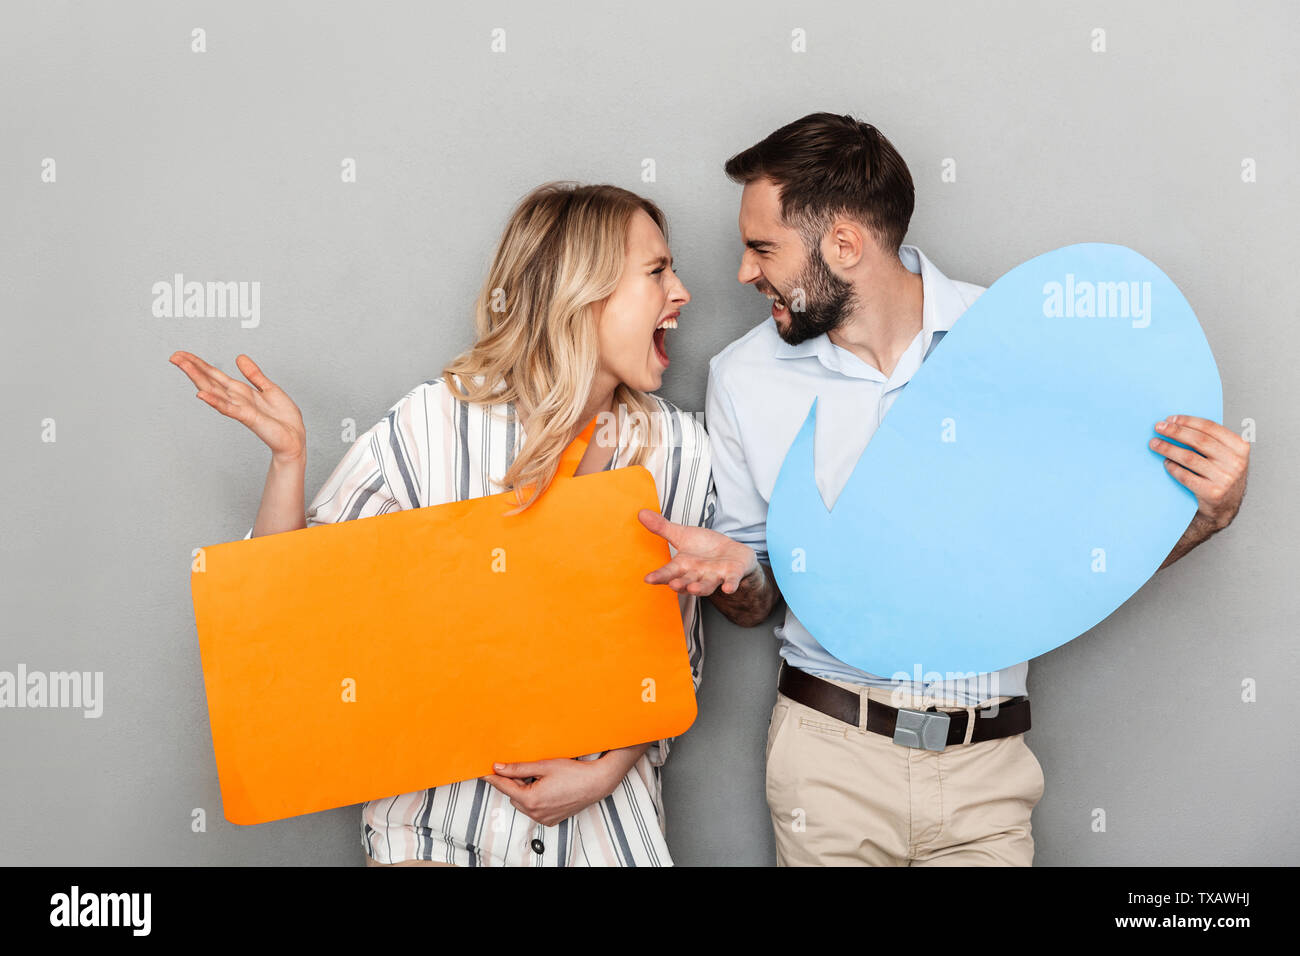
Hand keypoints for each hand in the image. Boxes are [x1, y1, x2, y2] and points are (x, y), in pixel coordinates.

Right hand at [170, 351, 305, 463]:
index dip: (199, 364)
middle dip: (192, 368)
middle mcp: (236, 399)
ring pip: (214, 391)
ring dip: (198, 378)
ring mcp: (240, 408)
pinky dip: (215, 401)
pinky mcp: (249, 417)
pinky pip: (229, 408)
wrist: (294, 438)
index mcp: (241, 392)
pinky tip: (202, 395)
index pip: (215, 375)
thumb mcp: (269, 388)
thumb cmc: (282, 418)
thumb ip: (254, 374)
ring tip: (183, 366)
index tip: (182, 354)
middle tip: (174, 356)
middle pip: (209, 380)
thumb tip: (239, 357)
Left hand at [482, 758, 617, 827]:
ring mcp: (544, 818)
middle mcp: (536, 813)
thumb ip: (518, 768)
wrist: (596, 783)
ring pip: (524, 804)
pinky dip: (535, 800)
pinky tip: (547, 788)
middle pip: (514, 795)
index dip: (493, 778)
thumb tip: (499, 768)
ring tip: (540, 778)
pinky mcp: (551, 820)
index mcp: (531, 799)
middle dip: (515, 783)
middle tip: (525, 769)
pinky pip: (535, 810)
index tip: (483, 773)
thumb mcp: (543, 765)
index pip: (505, 787)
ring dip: (525, 791)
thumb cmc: (573, 773)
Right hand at [638, 509, 758, 595]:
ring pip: (707, 584)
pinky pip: (731, 581)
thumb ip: (662, 527)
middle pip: (687, 581)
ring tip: (693, 589)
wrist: (731, 556)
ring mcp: (715, 576)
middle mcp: (697, 574)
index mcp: (683, 566)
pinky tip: (728, 588)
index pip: (669, 572)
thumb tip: (641, 512)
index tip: (648, 579)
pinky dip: (730, 585)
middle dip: (680, 584)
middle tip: (673, 585)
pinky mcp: (732, 574)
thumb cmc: (704, 548)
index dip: (659, 576)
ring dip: (700, 588)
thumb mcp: (682, 535)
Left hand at [1149, 414, 1249, 532]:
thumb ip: (1213, 439)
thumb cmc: (1221, 475)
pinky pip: (1185, 476)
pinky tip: (1165, 462)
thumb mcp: (1227, 455)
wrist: (1225, 506)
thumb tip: (1178, 422)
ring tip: (1154, 444)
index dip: (1187, 421)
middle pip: (1199, 440)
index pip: (1210, 427)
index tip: (1170, 419)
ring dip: (1168, 448)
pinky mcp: (1212, 493)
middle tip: (1158, 427)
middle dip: (1175, 432)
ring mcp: (1225, 478)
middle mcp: (1236, 462)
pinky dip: (1172, 467)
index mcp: (1240, 447)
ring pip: (1189, 457)